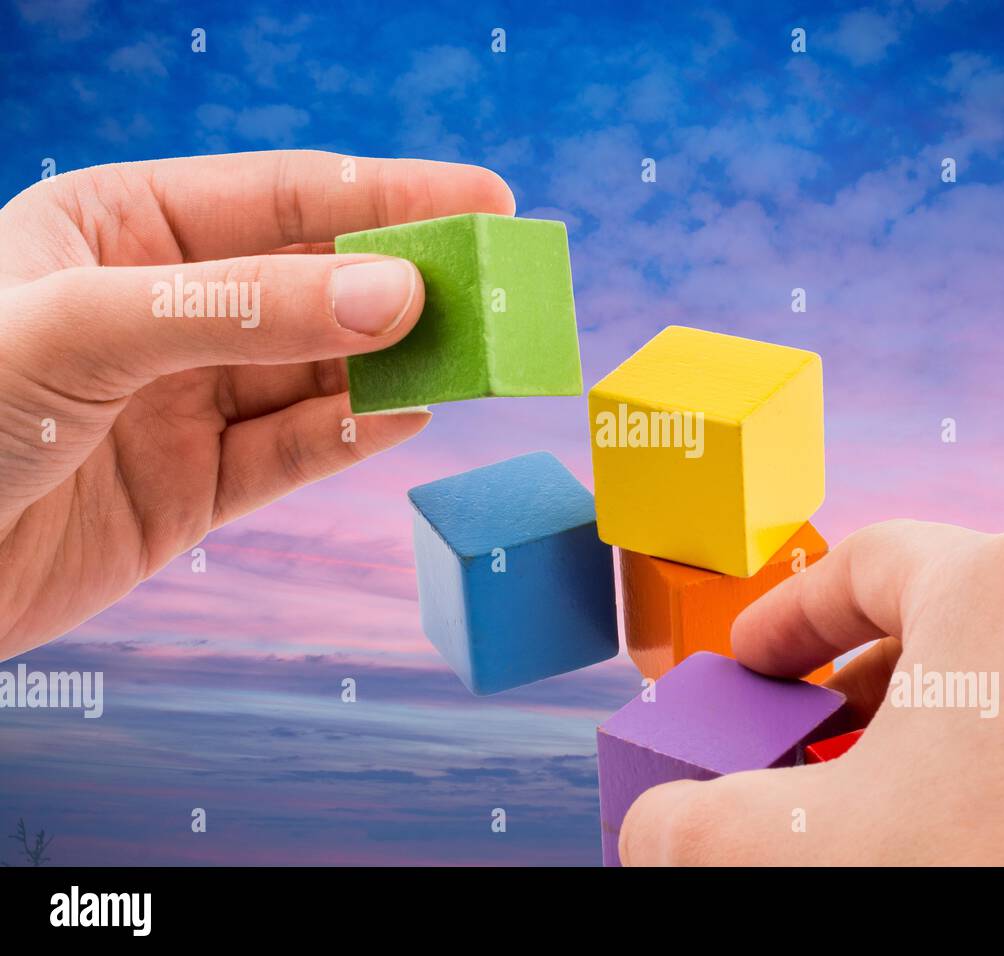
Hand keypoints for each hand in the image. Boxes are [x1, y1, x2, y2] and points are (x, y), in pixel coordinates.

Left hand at [0, 150, 512, 659]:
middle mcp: (166, 307)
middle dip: (408, 285)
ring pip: (319, 372)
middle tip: (499, 289)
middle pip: (316, 284)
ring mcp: (183, 400)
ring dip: (396, 365)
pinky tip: (408, 417)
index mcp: (123, 227)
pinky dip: (352, 437)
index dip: (390, 196)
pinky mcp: (195, 489)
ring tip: (473, 358)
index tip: (485, 203)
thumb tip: (396, 296)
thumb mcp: (85, 327)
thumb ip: (245, 309)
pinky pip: (294, 452)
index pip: (282, 196)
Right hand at [619, 520, 1003, 864]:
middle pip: (944, 624)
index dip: (791, 614)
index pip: (870, 561)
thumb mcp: (777, 846)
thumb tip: (656, 826)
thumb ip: (682, 819)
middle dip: (856, 683)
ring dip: (928, 734)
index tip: (754, 662)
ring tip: (877, 802)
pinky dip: (998, 777)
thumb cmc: (968, 887)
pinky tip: (957, 844)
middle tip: (806, 735)